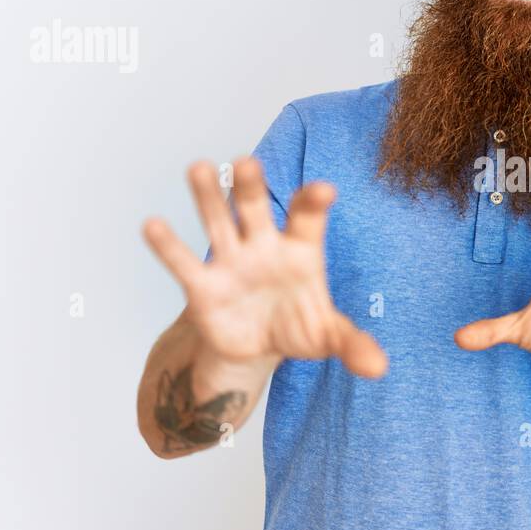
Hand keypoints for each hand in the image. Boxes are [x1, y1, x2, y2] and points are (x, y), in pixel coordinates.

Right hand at [142, 157, 387, 376]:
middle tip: (246, 161)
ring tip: (198, 167)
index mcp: (300, 249)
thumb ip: (352, 345)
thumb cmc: (298, 326)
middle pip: (257, 210)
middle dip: (251, 187)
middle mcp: (263, 246)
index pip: (307, 218)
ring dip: (208, 198)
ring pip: (219, 222)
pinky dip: (168, 246)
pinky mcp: (203, 286)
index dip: (313, 203)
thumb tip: (378, 368)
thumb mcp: (328, 337)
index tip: (324, 190)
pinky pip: (184, 263)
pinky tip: (152, 224)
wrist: (257, 347)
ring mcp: (232, 262)